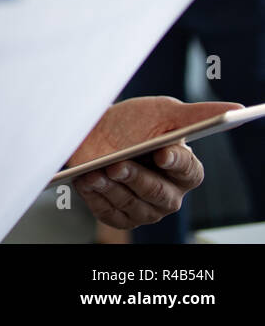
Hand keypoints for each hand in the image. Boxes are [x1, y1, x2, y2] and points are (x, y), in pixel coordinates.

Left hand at [67, 96, 240, 229]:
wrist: (91, 132)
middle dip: (135, 177)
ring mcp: (144, 209)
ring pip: (132, 205)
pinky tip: (86, 181)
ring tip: (95, 171)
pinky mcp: (119, 216)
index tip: (161, 152)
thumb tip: (238, 109)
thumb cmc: (131, 123)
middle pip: (158, 193)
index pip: (189, 171)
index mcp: (184, 170)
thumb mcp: (163, 112)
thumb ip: (198, 115)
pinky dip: (96, 198)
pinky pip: (110, 214)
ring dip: (111, 187)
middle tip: (116, 164)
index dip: (176, 163)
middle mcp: (168, 195)